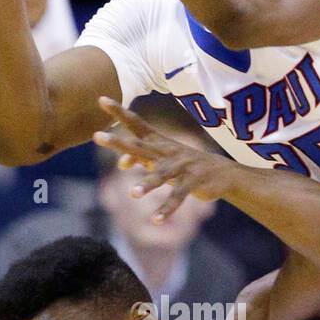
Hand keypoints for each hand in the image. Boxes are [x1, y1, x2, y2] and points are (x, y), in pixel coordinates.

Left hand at [93, 97, 234, 221]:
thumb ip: (140, 158)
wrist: (222, 173)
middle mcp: (167, 151)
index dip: (119, 112)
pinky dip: (167, 209)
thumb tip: (120, 163)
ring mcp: (181, 167)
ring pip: (161, 174)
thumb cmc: (185, 164)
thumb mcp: (162, 159)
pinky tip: (156, 220)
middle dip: (119, 143)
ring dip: (147, 184)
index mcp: (158, 143)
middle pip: (139, 146)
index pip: (136, 124)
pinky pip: (178, 196)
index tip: (101, 99)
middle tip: (97, 136)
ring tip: (133, 194)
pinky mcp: (192, 183)